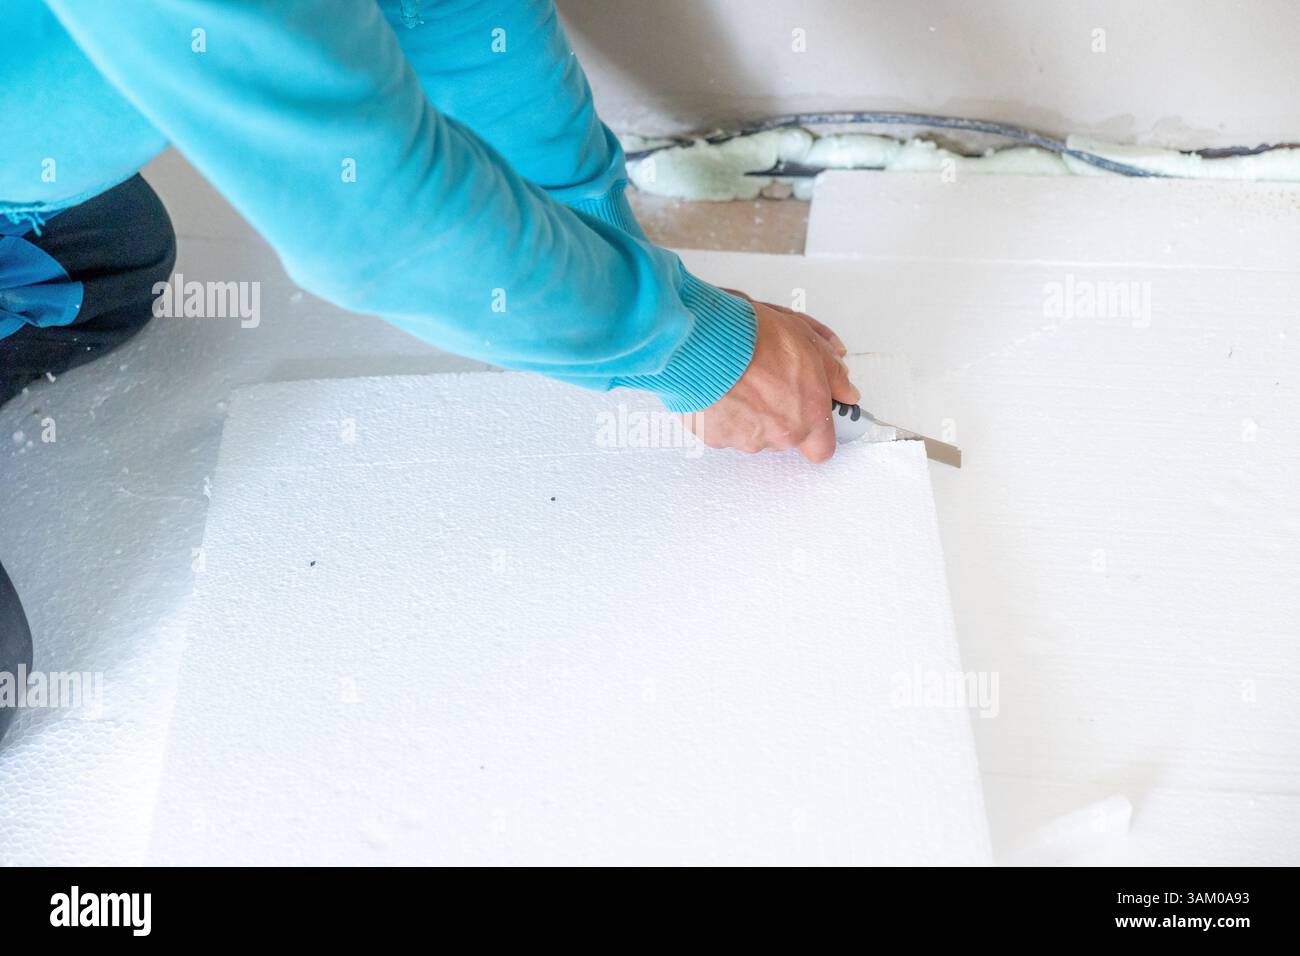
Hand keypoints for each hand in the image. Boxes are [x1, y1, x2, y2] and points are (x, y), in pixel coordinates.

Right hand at [686, 295, 858, 462]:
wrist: (702, 341)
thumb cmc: (750, 338)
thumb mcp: (805, 340)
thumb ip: (832, 372)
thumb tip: (845, 389)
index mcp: (809, 414)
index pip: (823, 448)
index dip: (818, 434)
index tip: (813, 417)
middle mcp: (781, 434)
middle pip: (787, 437)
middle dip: (781, 414)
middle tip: (769, 382)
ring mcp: (747, 439)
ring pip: (755, 434)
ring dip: (751, 413)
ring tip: (740, 380)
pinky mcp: (716, 437)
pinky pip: (726, 430)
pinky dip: (725, 413)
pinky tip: (721, 388)